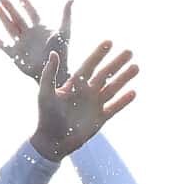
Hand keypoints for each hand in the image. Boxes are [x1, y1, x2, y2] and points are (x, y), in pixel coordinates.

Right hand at [0, 0, 70, 81]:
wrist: (53, 70)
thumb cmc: (60, 53)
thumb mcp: (64, 32)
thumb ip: (66, 15)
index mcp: (40, 28)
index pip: (32, 14)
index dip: (27, 5)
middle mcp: (29, 34)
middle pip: (18, 18)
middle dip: (10, 8)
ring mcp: (22, 44)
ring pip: (9, 27)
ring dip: (2, 18)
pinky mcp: (15, 55)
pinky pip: (4, 45)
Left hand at [29, 40, 138, 161]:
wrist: (51, 141)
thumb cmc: (45, 116)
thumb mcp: (45, 93)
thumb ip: (49, 74)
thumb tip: (54, 53)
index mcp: (74, 85)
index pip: (89, 66)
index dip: (98, 54)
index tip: (109, 42)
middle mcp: (87, 93)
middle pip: (105, 74)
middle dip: (117, 63)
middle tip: (129, 52)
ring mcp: (94, 105)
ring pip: (113, 88)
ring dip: (124, 78)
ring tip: (136, 67)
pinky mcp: (100, 119)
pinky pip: (114, 108)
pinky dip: (124, 101)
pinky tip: (133, 92)